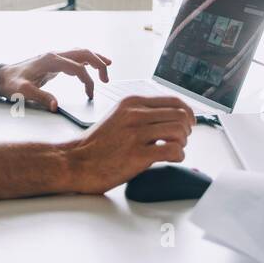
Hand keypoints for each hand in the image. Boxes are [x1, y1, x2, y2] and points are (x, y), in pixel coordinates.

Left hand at [0, 49, 111, 112]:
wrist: (2, 76)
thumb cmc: (11, 83)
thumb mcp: (23, 92)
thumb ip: (41, 97)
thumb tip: (55, 106)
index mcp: (50, 60)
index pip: (77, 67)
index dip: (87, 81)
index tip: (90, 95)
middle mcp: (54, 54)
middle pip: (84, 53)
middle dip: (98, 63)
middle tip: (106, 79)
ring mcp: (54, 56)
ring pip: (81, 52)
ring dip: (95, 59)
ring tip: (107, 68)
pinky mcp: (54, 61)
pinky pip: (75, 57)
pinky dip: (86, 61)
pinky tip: (91, 68)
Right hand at [64, 96, 194, 193]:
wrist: (74, 162)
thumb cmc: (96, 144)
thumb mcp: (118, 117)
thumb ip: (141, 114)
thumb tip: (168, 119)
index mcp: (132, 103)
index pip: (173, 101)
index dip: (187, 113)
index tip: (189, 123)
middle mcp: (134, 114)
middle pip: (180, 115)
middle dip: (186, 129)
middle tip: (182, 139)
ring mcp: (135, 134)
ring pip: (179, 131)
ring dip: (182, 142)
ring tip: (175, 149)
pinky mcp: (136, 155)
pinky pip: (172, 151)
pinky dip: (178, 155)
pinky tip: (171, 158)